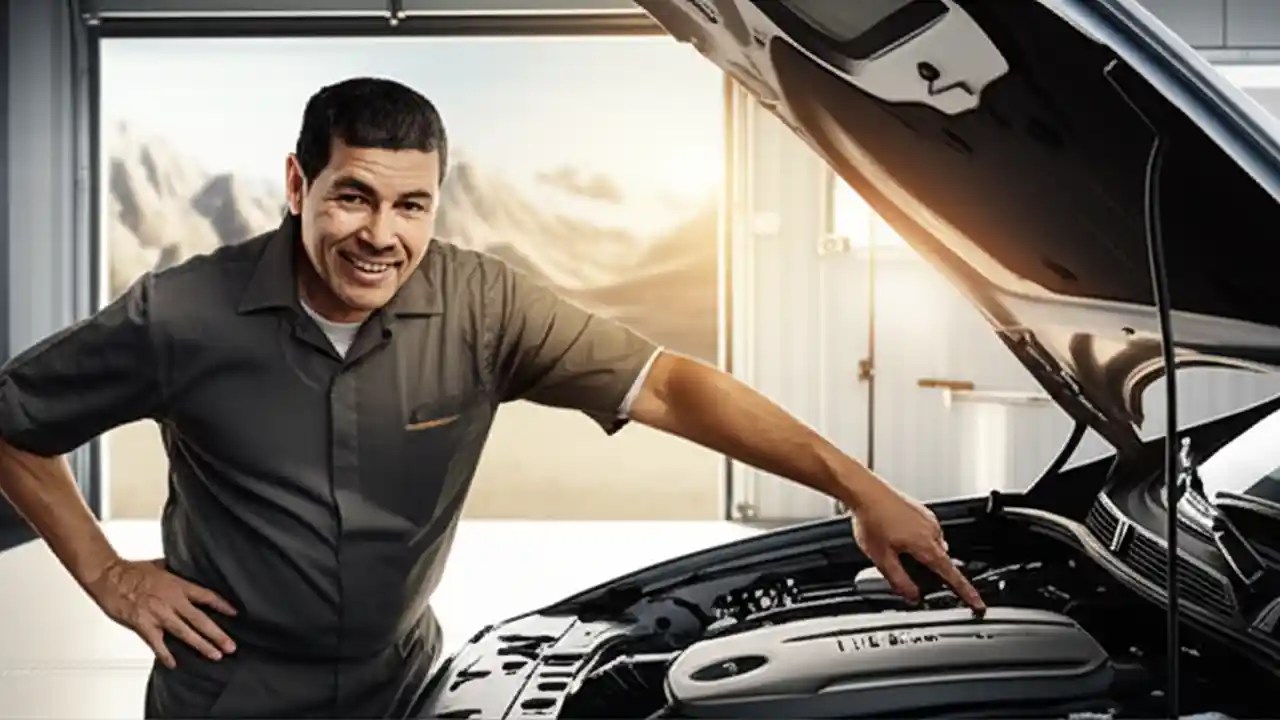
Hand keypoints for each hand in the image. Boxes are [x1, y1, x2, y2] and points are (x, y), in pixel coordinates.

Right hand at [86, 558, 237, 668]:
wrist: (108, 576)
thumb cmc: (131, 570)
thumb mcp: (161, 566)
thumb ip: (175, 572)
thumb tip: (187, 569)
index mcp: (178, 585)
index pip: (207, 596)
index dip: (222, 605)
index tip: (234, 614)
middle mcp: (172, 600)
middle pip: (200, 619)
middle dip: (217, 634)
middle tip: (231, 646)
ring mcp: (158, 614)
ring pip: (185, 633)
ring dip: (201, 645)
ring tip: (215, 655)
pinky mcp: (143, 624)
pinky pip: (157, 643)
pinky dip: (165, 655)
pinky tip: (174, 664)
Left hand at [850, 482, 985, 613]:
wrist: (865, 491)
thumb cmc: (872, 519)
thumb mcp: (882, 559)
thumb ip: (899, 581)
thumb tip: (912, 596)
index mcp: (926, 545)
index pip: (952, 576)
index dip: (966, 593)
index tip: (978, 604)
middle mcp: (932, 531)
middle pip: (941, 562)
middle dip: (931, 572)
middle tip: (909, 573)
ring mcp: (928, 519)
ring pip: (933, 547)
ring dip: (921, 555)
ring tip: (893, 549)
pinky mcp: (922, 512)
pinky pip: (927, 533)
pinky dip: (917, 541)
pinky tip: (896, 537)